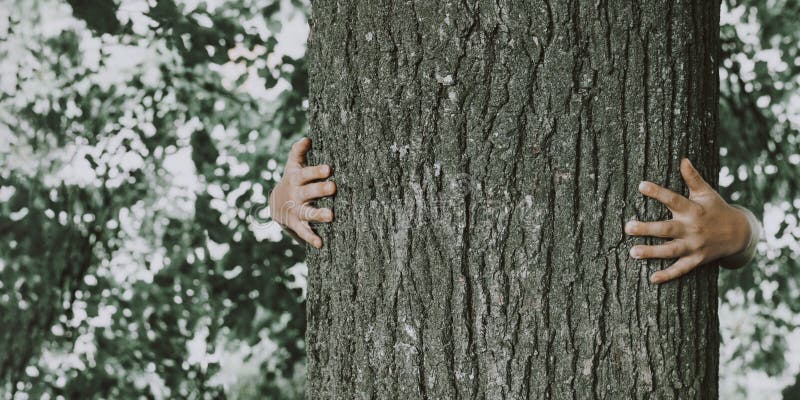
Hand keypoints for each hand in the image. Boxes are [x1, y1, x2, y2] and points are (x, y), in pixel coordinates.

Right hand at [269, 137, 335, 247]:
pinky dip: (310, 238)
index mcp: (296, 179)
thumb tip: (307, 138)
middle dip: (320, 189)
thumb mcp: (292, 166)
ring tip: (330, 216)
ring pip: (307, 212)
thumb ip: (298, 153)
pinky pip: (303, 232)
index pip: (305, 174)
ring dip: (318, 214)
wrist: (275, 205)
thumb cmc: (292, 181)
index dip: (316, 171)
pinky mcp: (296, 224)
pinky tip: (320, 243)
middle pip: (308, 192)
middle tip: (333, 187)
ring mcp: (295, 210)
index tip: (328, 169)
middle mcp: (295, 194)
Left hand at [625, 158, 751, 283]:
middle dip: (647, 229)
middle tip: (627, 227)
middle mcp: (692, 229)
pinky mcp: (696, 260)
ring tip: (632, 252)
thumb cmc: (716, 209)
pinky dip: (668, 275)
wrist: (739, 234)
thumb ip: (693, 178)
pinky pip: (680, 269)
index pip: (673, 199)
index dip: (657, 192)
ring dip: (651, 252)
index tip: (640, 185)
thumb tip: (683, 159)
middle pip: (667, 229)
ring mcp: (694, 246)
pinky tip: (652, 279)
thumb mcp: (706, 193)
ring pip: (670, 250)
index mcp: (693, 210)